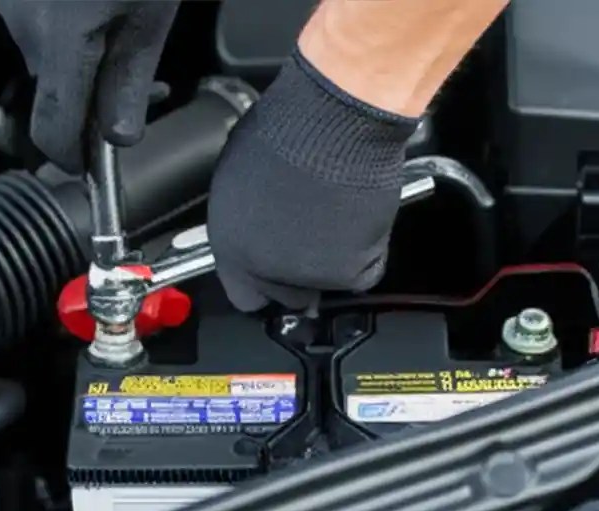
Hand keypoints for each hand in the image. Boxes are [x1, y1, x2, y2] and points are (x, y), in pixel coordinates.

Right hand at [0, 0, 178, 172]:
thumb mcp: (150, 9)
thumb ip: (130, 75)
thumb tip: (120, 136)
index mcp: (56, 34)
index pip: (52, 130)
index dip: (74, 158)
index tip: (92, 169)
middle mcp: (21, 20)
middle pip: (54, 93)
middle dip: (97, 98)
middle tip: (152, 86)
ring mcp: (8, 2)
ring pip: (49, 58)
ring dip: (84, 59)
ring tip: (129, 28)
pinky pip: (39, 26)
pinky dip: (67, 28)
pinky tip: (97, 8)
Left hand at [206, 50, 417, 311]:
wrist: (334, 124)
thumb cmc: (288, 130)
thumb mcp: (241, 176)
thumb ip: (248, 218)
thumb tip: (260, 227)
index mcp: (232, 246)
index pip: (244, 293)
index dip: (263, 282)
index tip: (276, 274)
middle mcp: (266, 269)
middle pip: (287, 298)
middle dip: (300, 277)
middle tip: (316, 240)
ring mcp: (310, 275)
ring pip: (327, 284)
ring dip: (335, 260)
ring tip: (338, 216)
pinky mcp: (351, 271)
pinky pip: (364, 272)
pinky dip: (367, 252)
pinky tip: (358, 219)